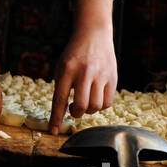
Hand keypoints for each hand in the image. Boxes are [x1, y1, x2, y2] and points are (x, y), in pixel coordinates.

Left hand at [52, 0, 117, 130]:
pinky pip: (107, 103)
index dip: (56, 118)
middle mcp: (84, 72)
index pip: (59, 99)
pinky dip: (100, 106)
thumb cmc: (74, 55)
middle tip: (73, 109)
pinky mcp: (112, 77)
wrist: (93, 35)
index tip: (54, 131)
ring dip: (88, 110)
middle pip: (80, 106)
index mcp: (66, 70)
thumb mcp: (61, 67)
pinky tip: (96, 98)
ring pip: (95, 107)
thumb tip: (61, 113)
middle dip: (75, 113)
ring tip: (85, 102)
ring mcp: (100, 75)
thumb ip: (61, 88)